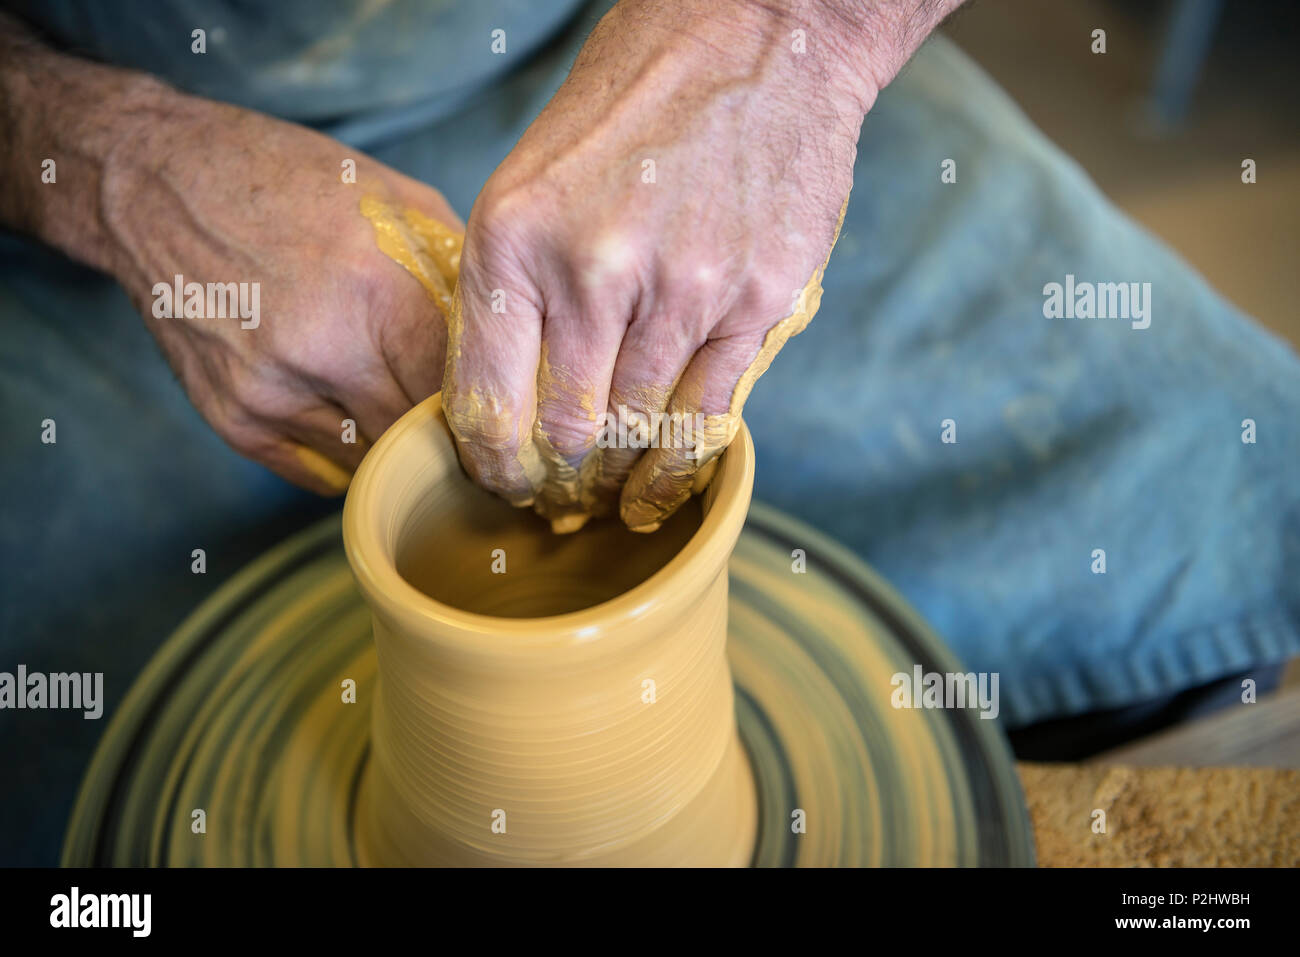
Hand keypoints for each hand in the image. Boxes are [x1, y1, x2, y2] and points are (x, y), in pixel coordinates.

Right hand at [103, 89, 461, 492]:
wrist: (159, 183)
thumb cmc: (289, 182)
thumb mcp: (397, 202)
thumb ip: (457, 277)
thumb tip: (510, 342)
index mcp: (378, 295)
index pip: (461, 395)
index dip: (485, 407)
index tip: (499, 409)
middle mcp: (323, 353)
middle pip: (418, 436)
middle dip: (444, 432)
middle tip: (461, 422)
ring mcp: (271, 393)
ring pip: (371, 464)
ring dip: (393, 447)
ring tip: (405, 415)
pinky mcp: (233, 419)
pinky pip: (318, 472)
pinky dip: (347, 456)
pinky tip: (353, 417)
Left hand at [443, 0, 880, 531]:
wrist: (758, 41)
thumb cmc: (632, 114)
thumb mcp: (532, 185)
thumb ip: (515, 295)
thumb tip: (510, 410)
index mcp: (514, 238)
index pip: (487, 402)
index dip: (495, 467)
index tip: (506, 485)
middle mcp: (594, 269)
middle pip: (566, 434)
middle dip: (558, 484)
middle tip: (559, 503)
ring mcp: (684, 289)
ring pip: (638, 435)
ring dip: (619, 483)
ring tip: (608, 501)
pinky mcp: (758, 302)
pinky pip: (708, 418)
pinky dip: (679, 471)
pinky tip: (658, 493)